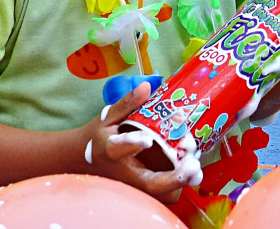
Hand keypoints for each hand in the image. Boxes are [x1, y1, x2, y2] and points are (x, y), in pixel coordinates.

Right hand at [82, 82, 187, 202]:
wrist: (84, 160)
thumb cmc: (99, 135)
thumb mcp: (108, 116)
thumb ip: (127, 103)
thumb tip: (147, 85)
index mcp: (110, 149)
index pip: (118, 149)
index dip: (132, 144)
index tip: (147, 139)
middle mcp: (123, 172)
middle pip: (147, 183)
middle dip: (172, 178)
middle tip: (193, 165)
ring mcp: (133, 186)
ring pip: (159, 193)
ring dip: (179, 183)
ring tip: (195, 165)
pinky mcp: (142, 191)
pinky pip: (164, 194)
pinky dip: (178, 185)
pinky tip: (191, 169)